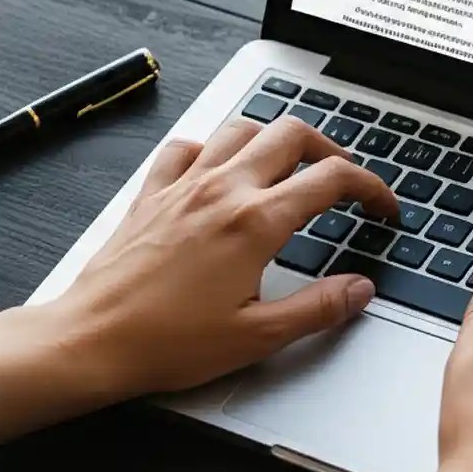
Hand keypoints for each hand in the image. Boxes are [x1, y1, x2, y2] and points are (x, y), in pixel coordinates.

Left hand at [44, 116, 396, 396]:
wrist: (90, 342)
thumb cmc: (165, 342)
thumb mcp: (259, 336)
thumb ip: (319, 308)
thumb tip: (359, 290)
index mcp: (256, 223)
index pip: (332, 179)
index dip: (371, 188)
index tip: (382, 207)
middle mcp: (222, 192)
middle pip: (292, 134)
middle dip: (331, 149)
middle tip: (345, 177)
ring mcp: (183, 187)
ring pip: (241, 129)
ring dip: (275, 139)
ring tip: (291, 164)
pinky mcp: (152, 195)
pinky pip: (186, 147)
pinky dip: (212, 148)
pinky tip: (219, 169)